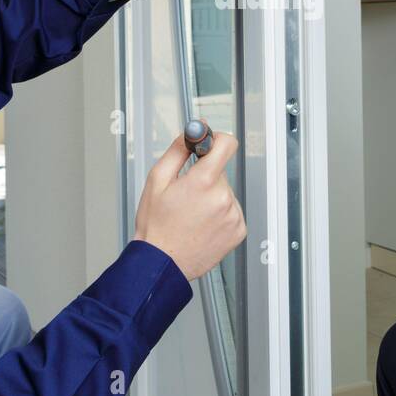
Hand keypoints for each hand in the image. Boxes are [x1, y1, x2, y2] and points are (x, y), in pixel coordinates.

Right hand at [133, 130, 246, 280]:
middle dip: (205, 176)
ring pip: (225, 192)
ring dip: (212, 197)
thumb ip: (177, 150)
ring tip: (192, 214)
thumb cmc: (157, 226)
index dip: (217, 140)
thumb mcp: (157, 180)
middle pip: (221, 171)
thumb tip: (193, 132)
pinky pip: (231, 210)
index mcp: (203, 181)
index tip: (208, 145)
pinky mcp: (238, 230)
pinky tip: (202, 225)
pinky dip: (219, 214)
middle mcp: (222, 197)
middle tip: (186, 194)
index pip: (227, 144)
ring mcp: (233, 215)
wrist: (163, 263)